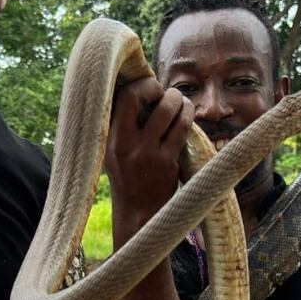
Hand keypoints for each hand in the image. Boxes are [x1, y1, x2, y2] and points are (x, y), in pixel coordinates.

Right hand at [104, 77, 193, 246]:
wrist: (138, 214)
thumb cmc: (127, 177)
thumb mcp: (114, 152)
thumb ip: (123, 127)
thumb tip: (139, 93)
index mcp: (112, 140)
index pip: (123, 98)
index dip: (140, 86)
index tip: (150, 88)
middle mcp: (127, 145)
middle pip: (141, 98)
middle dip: (158, 89)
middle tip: (166, 93)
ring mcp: (149, 154)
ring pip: (168, 112)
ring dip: (178, 100)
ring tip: (181, 100)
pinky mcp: (168, 163)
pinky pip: (181, 130)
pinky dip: (187, 116)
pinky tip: (188, 114)